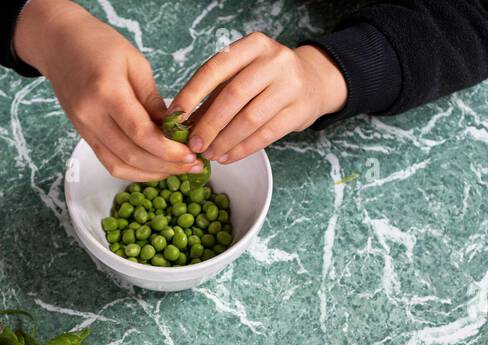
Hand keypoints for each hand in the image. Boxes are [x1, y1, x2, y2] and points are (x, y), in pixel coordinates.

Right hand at [14, 0, 200, 180]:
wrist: (59, 45)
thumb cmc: (99, 45)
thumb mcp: (135, 63)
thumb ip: (153, 100)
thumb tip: (175, 129)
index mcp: (107, 92)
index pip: (140, 133)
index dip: (167, 150)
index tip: (189, 154)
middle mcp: (91, 116)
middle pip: (131, 154)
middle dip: (165, 165)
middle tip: (191, 165)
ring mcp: (85, 129)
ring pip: (119, 165)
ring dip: (151, 173)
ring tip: (176, 170)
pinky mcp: (84, 135)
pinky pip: (109, 162)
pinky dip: (134, 170)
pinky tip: (154, 168)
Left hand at [171, 34, 346, 164]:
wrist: (313, 80)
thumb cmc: (266, 79)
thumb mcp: (241, 75)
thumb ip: (214, 94)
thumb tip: (181, 123)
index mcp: (253, 45)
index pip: (215, 68)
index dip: (191, 94)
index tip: (175, 116)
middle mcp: (274, 60)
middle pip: (233, 96)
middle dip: (209, 124)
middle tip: (193, 144)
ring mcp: (290, 85)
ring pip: (249, 119)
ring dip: (224, 141)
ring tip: (209, 154)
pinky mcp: (300, 110)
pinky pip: (266, 135)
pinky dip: (242, 149)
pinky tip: (227, 156)